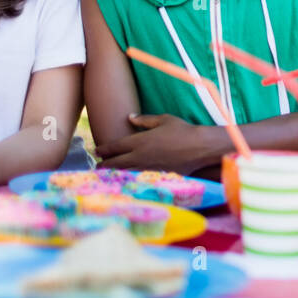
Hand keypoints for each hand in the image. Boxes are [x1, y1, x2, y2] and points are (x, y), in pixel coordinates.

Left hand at [94, 114, 215, 172]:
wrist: (200, 148)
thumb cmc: (183, 130)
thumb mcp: (164, 120)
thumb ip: (144, 120)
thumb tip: (130, 117)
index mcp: (139, 141)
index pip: (115, 146)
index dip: (104, 149)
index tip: (97, 151)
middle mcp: (140, 156)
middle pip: (116, 162)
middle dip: (104, 164)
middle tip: (98, 166)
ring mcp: (147, 168)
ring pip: (124, 173)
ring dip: (114, 174)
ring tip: (106, 175)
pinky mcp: (156, 176)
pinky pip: (137, 178)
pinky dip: (128, 179)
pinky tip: (125, 180)